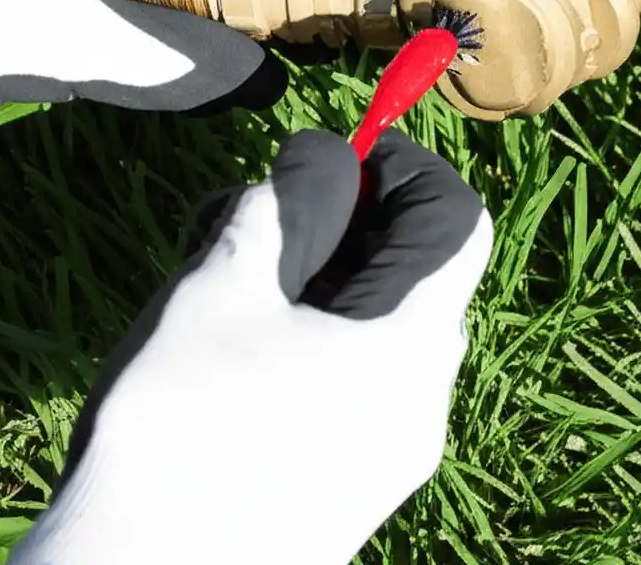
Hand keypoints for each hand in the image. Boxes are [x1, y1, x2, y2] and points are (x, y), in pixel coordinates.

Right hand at [9, 130, 493, 564]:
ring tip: (242, 285)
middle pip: (421, 274)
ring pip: (387, 330)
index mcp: (411, 343)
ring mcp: (399, 449)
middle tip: (269, 216)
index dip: (409, 171)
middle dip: (354, 225)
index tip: (340, 160)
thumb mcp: (223, 289)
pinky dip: (325, 343)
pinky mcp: (363, 483)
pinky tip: (249, 354)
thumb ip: (283, 206)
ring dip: (330, 284)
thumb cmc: (180, 433)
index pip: (459, 221)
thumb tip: (323, 157)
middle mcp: (425, 398)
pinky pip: (367, 385)